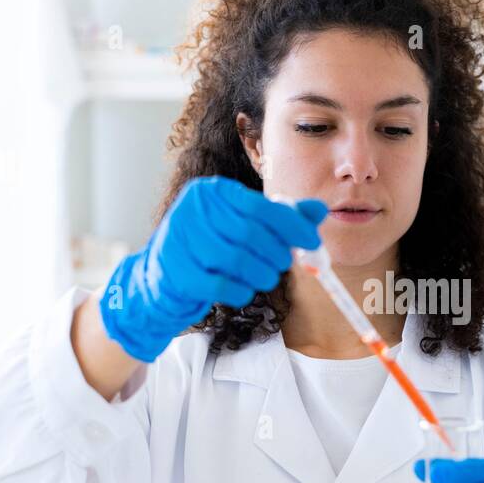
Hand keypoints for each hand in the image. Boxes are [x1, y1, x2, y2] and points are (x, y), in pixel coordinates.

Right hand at [100, 175, 327, 361]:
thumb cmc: (212, 249)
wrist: (164, 277)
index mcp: (213, 191)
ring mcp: (180, 240)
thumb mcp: (245, 225)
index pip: (260, 206)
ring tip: (265, 277)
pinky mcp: (176, 271)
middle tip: (283, 264)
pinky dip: (240, 291)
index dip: (292, 226)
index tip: (312, 242)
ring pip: (236, 260)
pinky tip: (243, 290)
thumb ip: (282, 218)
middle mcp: (193, 209)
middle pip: (250, 234)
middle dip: (276, 254)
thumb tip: (320, 210)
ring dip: (261, 274)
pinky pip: (220, 285)